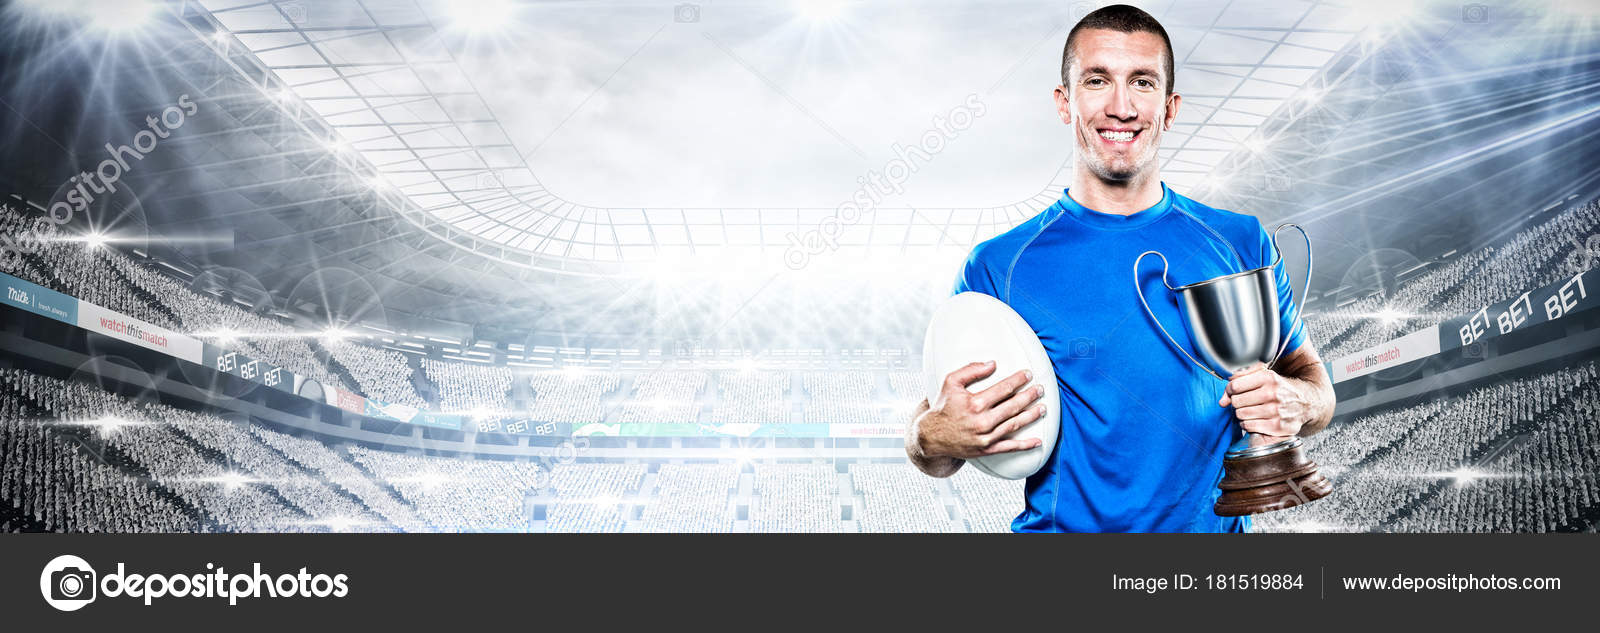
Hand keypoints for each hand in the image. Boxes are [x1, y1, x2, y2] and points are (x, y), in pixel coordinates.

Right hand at [913, 361, 1048, 459]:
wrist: (931, 437)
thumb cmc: (943, 407)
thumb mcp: (950, 383)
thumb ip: (971, 370)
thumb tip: (992, 364)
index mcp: (975, 403)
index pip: (1003, 389)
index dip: (1018, 380)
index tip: (1028, 375)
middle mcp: (982, 421)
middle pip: (1013, 406)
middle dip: (1029, 396)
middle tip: (1040, 389)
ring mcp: (986, 437)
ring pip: (1015, 424)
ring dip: (1031, 416)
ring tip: (1042, 408)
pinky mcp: (986, 450)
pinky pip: (1009, 447)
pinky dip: (1025, 445)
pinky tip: (1037, 441)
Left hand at [1219, 363, 1311, 438]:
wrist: (1307, 402)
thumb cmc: (1280, 388)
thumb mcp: (1264, 376)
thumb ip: (1240, 381)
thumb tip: (1222, 401)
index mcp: (1269, 378)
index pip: (1234, 386)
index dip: (1230, 390)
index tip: (1234, 392)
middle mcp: (1273, 393)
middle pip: (1236, 401)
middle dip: (1237, 403)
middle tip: (1245, 403)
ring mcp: (1277, 411)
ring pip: (1241, 415)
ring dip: (1241, 414)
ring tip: (1250, 411)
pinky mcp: (1278, 427)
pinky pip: (1249, 427)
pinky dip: (1247, 424)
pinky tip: (1254, 420)